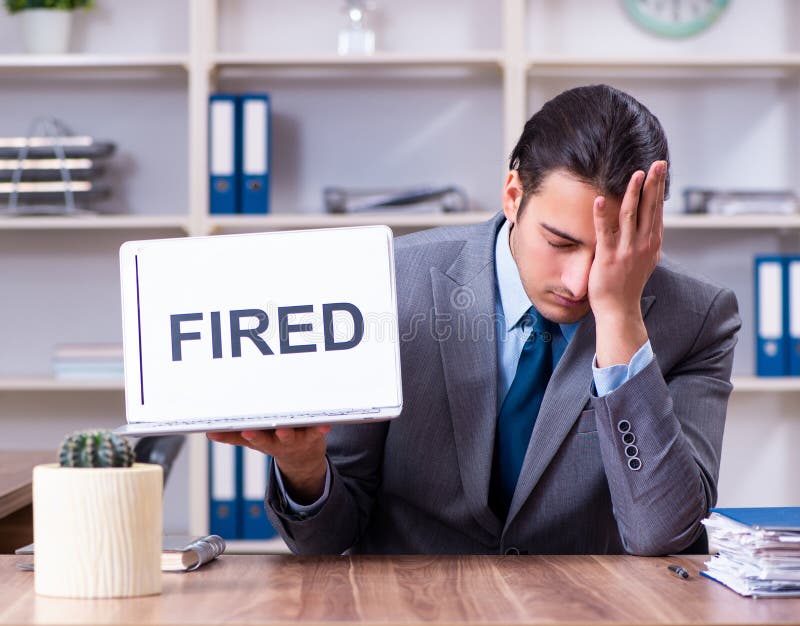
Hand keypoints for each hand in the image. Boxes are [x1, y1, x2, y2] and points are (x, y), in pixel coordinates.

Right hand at [207, 426, 329, 503]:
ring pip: (292, 435)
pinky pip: (317, 431)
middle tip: (253, 432)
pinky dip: (320, 429)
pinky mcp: (314, 434)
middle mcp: (280, 441)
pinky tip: (323, 425)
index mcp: (265, 441)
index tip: (244, 432)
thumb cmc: (276, 442)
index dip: (249, 436)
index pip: (254, 439)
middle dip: (261, 436)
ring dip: (288, 432)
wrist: (304, 459)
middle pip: (270, 439)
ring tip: (284, 429)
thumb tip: (209, 432)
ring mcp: (297, 438)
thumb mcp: (255, 441)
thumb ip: (233, 436)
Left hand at [588, 160, 665, 366]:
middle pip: (650, 207)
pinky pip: (605, 232)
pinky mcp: (608, 257)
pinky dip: (601, 215)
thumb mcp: (644, 259)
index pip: (657, 209)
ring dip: (633, 193)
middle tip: (658, 163)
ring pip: (630, 215)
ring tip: (635, 174)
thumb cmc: (627, 284)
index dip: (658, 187)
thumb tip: (649, 223)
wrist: (619, 309)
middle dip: (654, 183)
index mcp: (652, 242)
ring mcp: (626, 250)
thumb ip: (646, 239)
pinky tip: (597, 200)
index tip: (661, 168)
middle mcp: (643, 244)